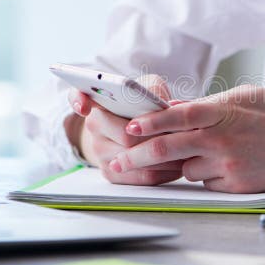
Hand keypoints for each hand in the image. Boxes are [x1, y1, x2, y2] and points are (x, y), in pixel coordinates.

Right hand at [66, 74, 183, 185]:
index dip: (79, 100)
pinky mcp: (112, 173)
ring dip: (163, 156)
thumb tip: (162, 104)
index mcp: (97, 102)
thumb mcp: (148, 88)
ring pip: (133, 158)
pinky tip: (179, 165)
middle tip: (181, 134)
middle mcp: (93, 126)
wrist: (134, 129)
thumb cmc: (143, 105)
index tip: (85, 106)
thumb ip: (152, 89)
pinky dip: (163, 172)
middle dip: (155, 136)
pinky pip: (140, 176)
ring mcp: (99, 152)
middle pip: (124, 135)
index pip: (77, 96)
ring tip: (187, 150)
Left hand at [108, 85, 264, 192]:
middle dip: (137, 157)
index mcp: (224, 111)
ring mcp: (230, 166)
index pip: (176, 116)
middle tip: (118, 164)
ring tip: (209, 151)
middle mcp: (223, 140)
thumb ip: (210, 104)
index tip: (129, 128)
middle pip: (167, 150)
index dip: (149, 123)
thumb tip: (176, 109)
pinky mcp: (237, 186)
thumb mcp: (247, 96)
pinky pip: (207, 183)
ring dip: (186, 162)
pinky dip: (208, 175)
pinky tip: (229, 163)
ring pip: (187, 169)